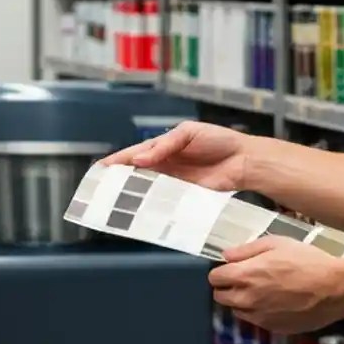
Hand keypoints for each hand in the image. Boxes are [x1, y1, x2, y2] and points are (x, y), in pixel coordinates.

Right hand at [100, 121, 251, 190]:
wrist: (243, 160)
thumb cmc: (219, 140)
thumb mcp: (188, 134)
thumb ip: (164, 146)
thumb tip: (140, 159)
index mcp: (164, 145)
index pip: (136, 153)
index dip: (118, 160)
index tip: (100, 168)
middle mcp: (166, 163)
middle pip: (138, 172)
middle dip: (120, 179)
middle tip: (102, 188)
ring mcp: (174, 180)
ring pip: (148, 187)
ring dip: (134, 193)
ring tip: (115, 201)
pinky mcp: (184, 194)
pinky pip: (165, 199)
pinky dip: (153, 204)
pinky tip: (142, 209)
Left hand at [210, 237, 343, 333]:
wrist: (334, 288)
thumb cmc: (307, 260)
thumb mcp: (277, 243)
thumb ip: (247, 249)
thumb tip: (226, 255)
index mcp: (244, 275)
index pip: (214, 278)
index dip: (222, 272)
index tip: (233, 268)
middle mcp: (246, 299)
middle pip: (220, 297)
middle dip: (228, 288)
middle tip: (246, 279)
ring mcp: (259, 317)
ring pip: (237, 311)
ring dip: (242, 302)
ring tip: (262, 291)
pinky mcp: (272, 328)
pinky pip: (256, 321)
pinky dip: (259, 312)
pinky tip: (276, 303)